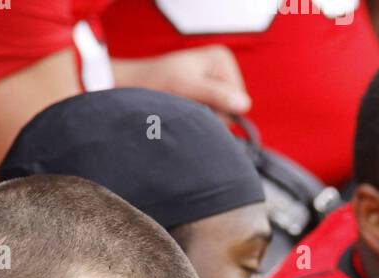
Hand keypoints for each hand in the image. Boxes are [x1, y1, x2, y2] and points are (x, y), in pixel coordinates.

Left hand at [111, 46, 250, 117]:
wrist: (134, 86)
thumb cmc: (155, 84)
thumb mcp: (185, 89)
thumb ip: (215, 95)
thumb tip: (244, 106)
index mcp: (222, 59)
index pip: (238, 98)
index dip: (218, 112)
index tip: (194, 108)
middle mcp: (222, 67)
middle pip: (232, 106)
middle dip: (211, 114)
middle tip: (186, 111)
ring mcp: (215, 81)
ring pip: (222, 114)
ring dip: (204, 117)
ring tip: (183, 109)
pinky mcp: (206, 94)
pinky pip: (213, 115)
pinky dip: (199, 117)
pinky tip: (185, 112)